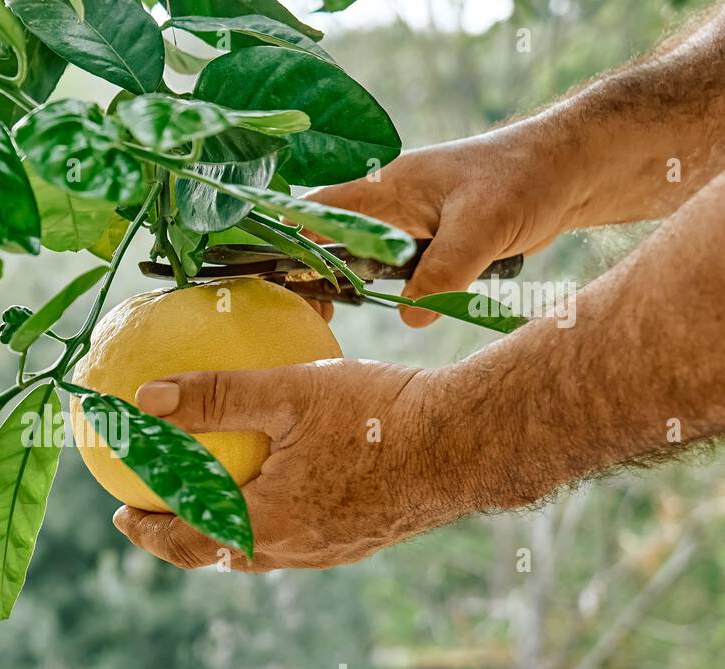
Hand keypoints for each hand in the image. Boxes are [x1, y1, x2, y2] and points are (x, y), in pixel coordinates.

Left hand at [113, 360, 467, 570]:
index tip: (120, 515)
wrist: (469, 444)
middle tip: (153, 518)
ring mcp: (332, 551)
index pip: (186, 540)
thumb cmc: (378, 414)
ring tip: (210, 509)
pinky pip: (299, 539)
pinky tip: (282, 490)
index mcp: (264, 524)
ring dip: (226, 535)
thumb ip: (213, 395)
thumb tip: (144, 400)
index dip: (148, 531)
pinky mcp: (363, 539)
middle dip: (180, 540)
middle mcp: (294, 551)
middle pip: (219, 556)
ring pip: (261, 552)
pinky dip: (269, 524)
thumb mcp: (288, 391)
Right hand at [306, 126, 577, 325]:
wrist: (572, 170)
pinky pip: (394, 272)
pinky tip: (385, 315)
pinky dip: (385, 292)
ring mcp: (407, 225)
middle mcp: (388, 205)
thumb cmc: (526, 179)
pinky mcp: (429, 244)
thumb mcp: (484, 226)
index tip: (276, 282)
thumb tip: (408, 318)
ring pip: (361, 259)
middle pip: (328, 240)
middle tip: (307, 317)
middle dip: (312, 275)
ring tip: (328, 320)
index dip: (288, 241)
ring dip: (348, 287)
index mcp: (386, 188)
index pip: (316, 211)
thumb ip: (444, 271)